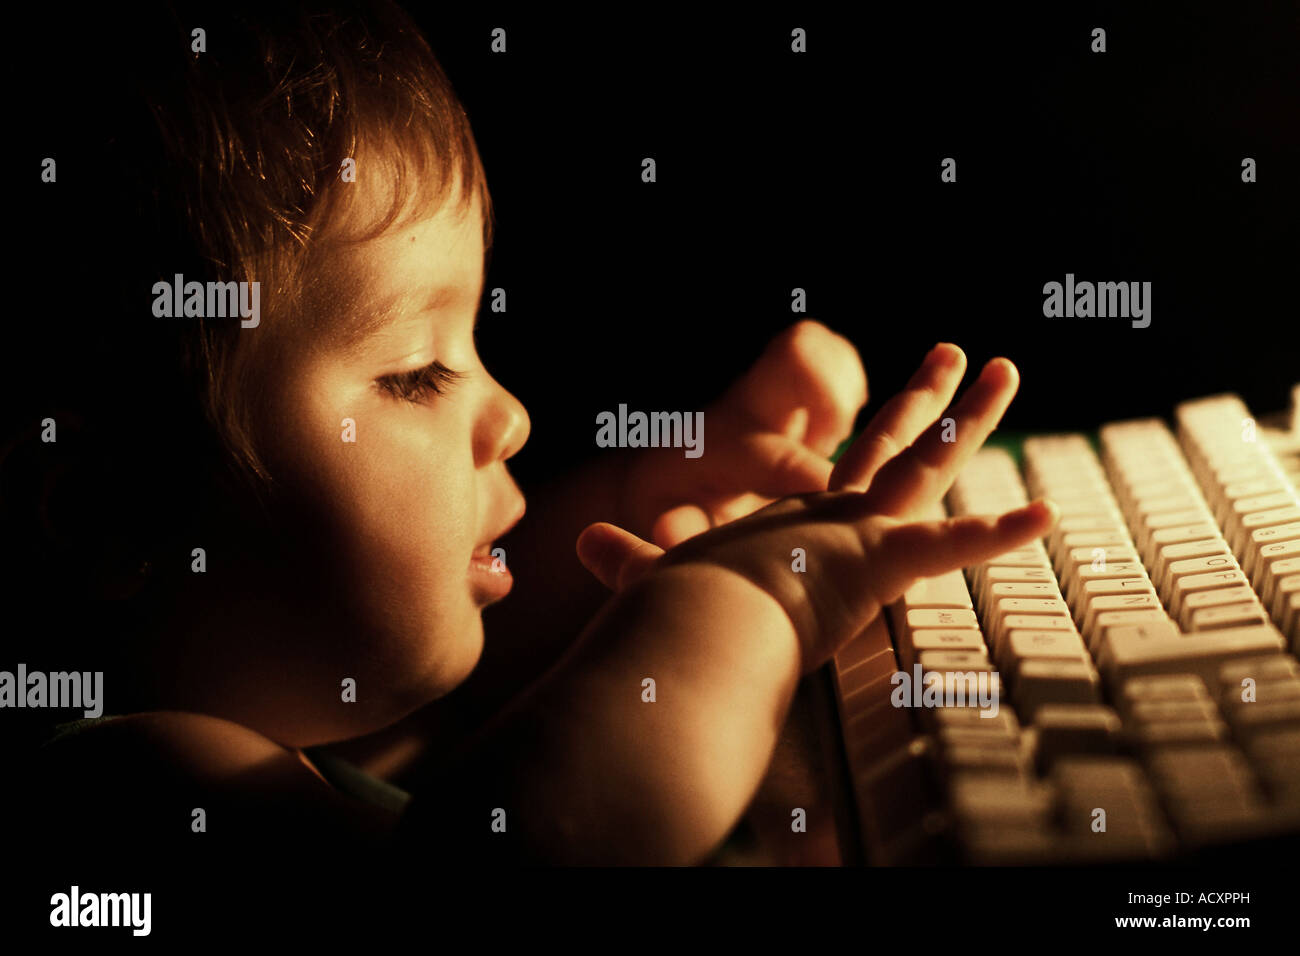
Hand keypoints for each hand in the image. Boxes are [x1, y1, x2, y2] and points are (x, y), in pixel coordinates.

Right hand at [579, 345, 1057, 669]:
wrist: (678, 629)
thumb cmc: (670, 616)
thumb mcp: (657, 586)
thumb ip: (632, 565)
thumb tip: (585, 547)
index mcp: (798, 523)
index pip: (844, 469)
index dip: (868, 435)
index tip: (890, 414)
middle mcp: (832, 513)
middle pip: (892, 441)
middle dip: (926, 395)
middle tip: (956, 353)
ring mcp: (855, 530)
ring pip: (927, 461)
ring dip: (973, 416)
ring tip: (1009, 369)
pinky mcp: (872, 559)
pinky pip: (947, 545)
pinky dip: (997, 534)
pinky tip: (1047, 514)